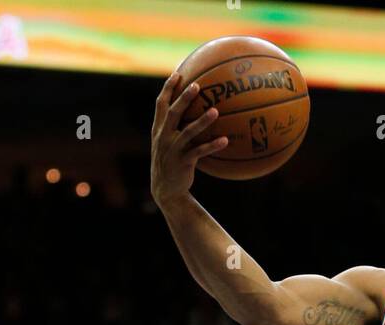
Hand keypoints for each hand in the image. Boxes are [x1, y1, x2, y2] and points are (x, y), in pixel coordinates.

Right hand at [151, 72, 228, 208]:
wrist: (165, 190)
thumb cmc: (170, 163)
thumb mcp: (167, 144)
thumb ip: (174, 128)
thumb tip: (192, 111)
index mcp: (158, 129)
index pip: (160, 104)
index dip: (168, 88)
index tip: (177, 73)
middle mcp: (163, 137)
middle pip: (173, 113)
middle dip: (184, 98)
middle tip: (197, 85)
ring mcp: (172, 150)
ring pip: (188, 132)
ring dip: (202, 121)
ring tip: (215, 111)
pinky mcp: (182, 163)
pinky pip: (199, 152)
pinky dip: (212, 146)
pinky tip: (225, 140)